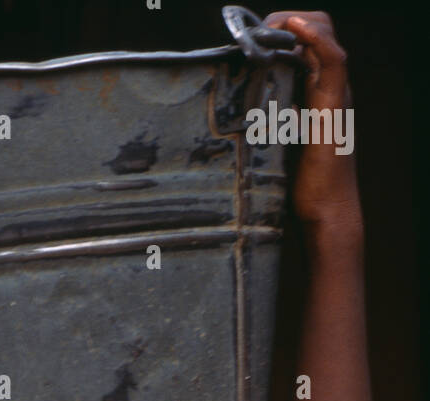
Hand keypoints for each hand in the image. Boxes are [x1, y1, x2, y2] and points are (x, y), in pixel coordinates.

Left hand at [264, 12, 361, 239]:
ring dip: (296, 23)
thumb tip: (234, 113)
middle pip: (318, 30)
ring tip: (269, 28)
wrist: (324, 210)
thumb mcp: (275, 143)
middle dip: (287, 21)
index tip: (255, 35)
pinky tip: (293, 28)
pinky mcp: (334, 105)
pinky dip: (315, 37)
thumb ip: (265, 121)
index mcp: (316, 93)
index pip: (307, 42)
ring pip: (325, 36)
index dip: (284, 29)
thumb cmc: (301, 185)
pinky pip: (332, 58)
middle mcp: (329, 88)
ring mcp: (334, 93)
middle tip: (257, 32)